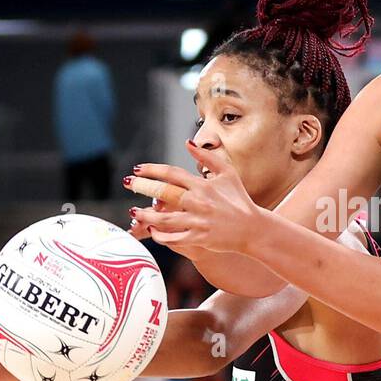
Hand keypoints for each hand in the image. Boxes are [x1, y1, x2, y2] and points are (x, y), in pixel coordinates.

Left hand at [127, 141, 265, 254]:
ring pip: (164, 218)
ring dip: (146, 214)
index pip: (172, 173)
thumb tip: (188, 142)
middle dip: (142, 186)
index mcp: (203, 185)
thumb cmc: (239, 199)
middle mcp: (199, 202)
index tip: (137, 169)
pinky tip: (152, 230)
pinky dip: (160, 235)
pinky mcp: (199, 238)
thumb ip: (207, 157)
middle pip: (164, 192)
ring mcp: (198, 221)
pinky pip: (173, 238)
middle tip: (128, 183)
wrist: (253, 228)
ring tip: (134, 211)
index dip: (152, 169)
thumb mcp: (228, 173)